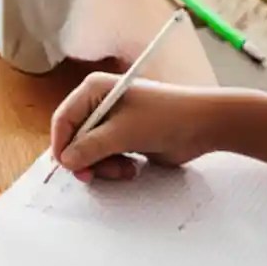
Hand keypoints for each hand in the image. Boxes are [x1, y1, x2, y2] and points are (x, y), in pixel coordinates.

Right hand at [50, 73, 219, 181]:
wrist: (204, 126)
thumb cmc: (164, 119)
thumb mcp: (122, 133)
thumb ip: (90, 147)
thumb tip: (65, 161)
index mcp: (94, 90)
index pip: (64, 119)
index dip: (62, 145)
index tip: (69, 167)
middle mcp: (99, 104)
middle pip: (74, 139)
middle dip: (85, 159)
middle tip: (93, 175)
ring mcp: (112, 122)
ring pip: (89, 152)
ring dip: (103, 166)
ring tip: (124, 169)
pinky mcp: (124, 138)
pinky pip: (105, 158)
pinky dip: (115, 167)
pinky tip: (132, 168)